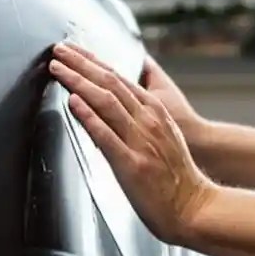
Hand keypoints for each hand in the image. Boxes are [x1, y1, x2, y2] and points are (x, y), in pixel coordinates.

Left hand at [49, 42, 217, 244]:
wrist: (195, 206)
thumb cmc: (178, 175)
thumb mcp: (165, 132)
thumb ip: (144, 114)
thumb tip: (122, 100)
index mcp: (154, 110)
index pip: (118, 77)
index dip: (93, 61)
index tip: (73, 50)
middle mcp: (147, 120)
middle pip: (109, 83)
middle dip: (81, 64)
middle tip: (59, 49)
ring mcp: (139, 141)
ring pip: (106, 102)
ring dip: (79, 82)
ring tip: (59, 69)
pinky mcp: (131, 163)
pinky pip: (106, 135)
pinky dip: (89, 116)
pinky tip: (74, 103)